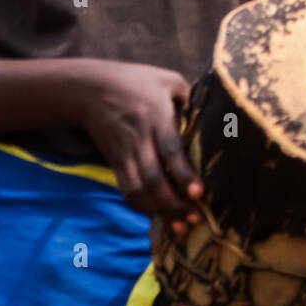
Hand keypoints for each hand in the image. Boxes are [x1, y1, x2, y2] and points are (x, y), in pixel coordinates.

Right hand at [77, 60, 203, 229]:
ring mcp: (124, 154)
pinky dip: (143, 208)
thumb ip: (191, 96)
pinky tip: (160, 217)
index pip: (170, 149)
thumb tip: (216, 112)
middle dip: (173, 204)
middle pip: (153, 179)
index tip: (199, 193)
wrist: (89, 90)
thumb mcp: (167, 79)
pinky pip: (127, 191)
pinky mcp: (115, 163)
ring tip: (181, 226)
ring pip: (138, 191)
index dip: (184, 174)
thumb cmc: (136, 80)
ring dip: (159, 212)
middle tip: (195, 219)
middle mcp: (139, 139)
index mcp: (156, 116)